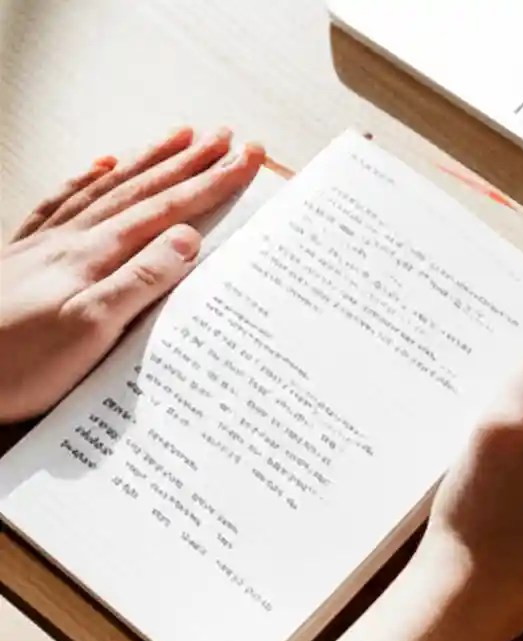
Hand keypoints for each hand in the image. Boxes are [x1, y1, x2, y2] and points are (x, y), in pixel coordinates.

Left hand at [0, 127, 263, 422]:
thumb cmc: (19, 365)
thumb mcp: (91, 330)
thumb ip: (141, 279)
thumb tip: (188, 237)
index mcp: (95, 256)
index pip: (167, 210)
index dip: (210, 182)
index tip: (244, 158)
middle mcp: (72, 240)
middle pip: (141, 189)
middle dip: (188, 162)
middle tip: (225, 137)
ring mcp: (44, 245)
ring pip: (106, 188)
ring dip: (147, 161)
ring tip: (178, 136)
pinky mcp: (21, 257)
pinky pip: (61, 203)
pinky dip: (86, 180)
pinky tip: (98, 167)